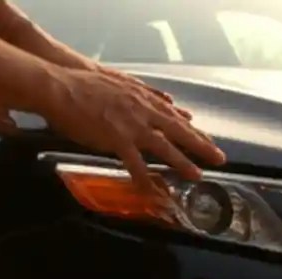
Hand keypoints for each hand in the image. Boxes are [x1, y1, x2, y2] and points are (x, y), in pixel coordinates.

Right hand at [43, 67, 225, 191]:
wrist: (62, 86)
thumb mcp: (121, 83)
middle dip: (201, 145)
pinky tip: (153, 191)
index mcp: (143, 99)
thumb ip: (145, 93)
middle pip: (179, 131)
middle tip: (220, 158)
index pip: (175, 117)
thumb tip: (166, 100)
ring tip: (198, 175)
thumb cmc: (86, 85)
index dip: (193, 130)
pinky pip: (135, 164)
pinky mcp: (116, 139)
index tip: (208, 140)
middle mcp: (143, 111)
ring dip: (182, 162)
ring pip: (164, 147)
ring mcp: (131, 126)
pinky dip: (145, 179)